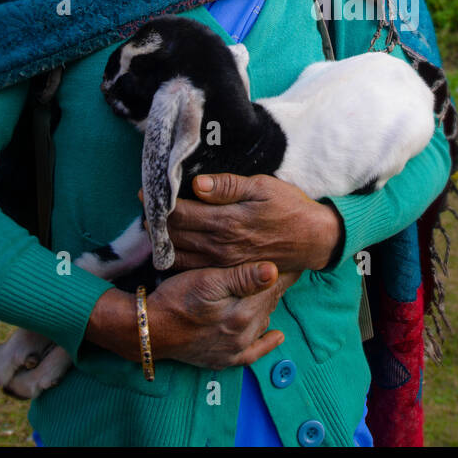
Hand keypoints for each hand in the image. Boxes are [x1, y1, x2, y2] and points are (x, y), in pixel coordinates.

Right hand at [150, 262, 300, 368]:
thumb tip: (275, 271)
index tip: (294, 256)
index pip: (274, 287)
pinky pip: (253, 353)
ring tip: (271, 289)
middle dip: (278, 285)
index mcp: (243, 312)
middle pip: (270, 303)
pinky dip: (266, 344)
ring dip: (268, 306)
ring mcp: (234, 349)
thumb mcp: (207, 280)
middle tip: (285, 267)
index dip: (285, 270)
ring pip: (263, 322)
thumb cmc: (175, 299)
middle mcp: (244, 334)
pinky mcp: (223, 358)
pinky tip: (276, 336)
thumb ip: (242, 278)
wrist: (149, 330)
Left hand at [152, 173, 343, 272]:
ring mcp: (221, 263)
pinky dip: (174, 258)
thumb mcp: (263, 187)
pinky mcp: (226, 272)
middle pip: (173, 235)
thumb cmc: (289, 207)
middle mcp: (219, 246)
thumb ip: (228, 187)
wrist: (313, 239)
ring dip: (161, 240)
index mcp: (225, 221)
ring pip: (177, 254)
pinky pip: (191, 268)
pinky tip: (169, 246)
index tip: (146, 192)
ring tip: (152, 225)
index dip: (158, 203)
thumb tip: (197, 185)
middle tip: (144, 207)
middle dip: (154, 221)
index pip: (179, 214)